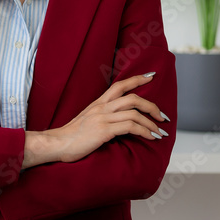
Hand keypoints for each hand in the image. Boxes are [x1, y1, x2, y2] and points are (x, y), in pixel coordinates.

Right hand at [23, 72, 168, 168]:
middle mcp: (102, 107)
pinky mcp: (104, 130)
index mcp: (98, 103)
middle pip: (133, 98)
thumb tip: (118, 121)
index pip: (120, 85)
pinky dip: (144, 131)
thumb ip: (101, 116)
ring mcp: (102, 117)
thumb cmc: (72, 136)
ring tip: (159, 133)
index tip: (151, 76)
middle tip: (162, 117)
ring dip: (151, 123)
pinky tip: (150, 137)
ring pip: (135, 112)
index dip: (137, 79)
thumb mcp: (87, 120)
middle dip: (152, 106)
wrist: (57, 143)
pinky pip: (130, 126)